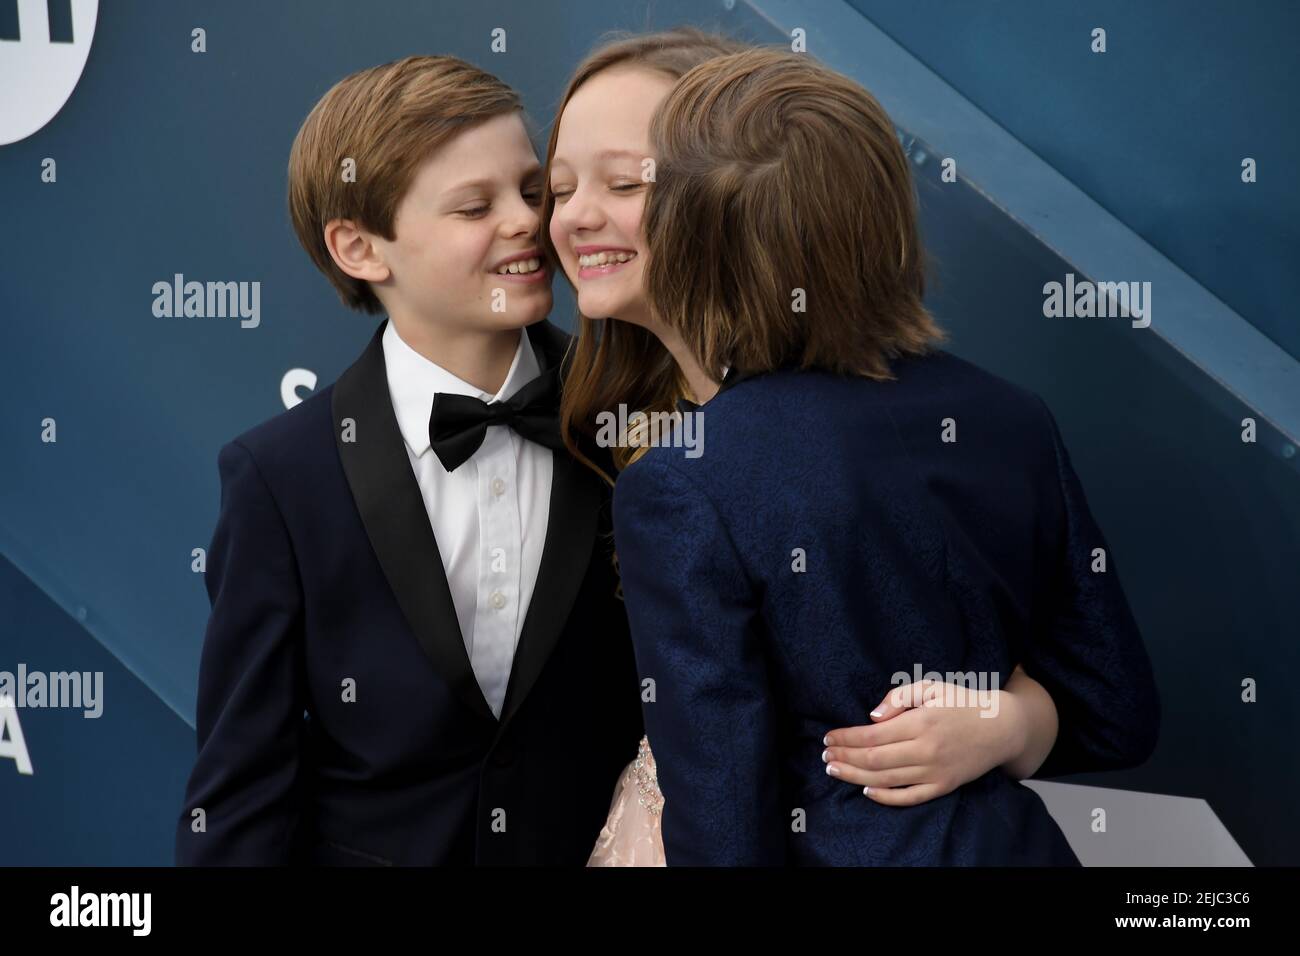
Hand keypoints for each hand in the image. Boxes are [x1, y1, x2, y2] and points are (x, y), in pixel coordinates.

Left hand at [820, 679, 1027, 806]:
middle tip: (825, 756)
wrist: (1003, 728)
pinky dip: (886, 796)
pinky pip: (909, 797)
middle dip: (844, 757)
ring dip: (856, 776)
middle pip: (873, 759)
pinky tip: (867, 790)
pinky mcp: (944, 786)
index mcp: (921, 722)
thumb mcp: (932, 687)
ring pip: (886, 779)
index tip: (828, 737)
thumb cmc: (964, 703)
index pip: (872, 735)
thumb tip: (872, 716)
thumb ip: (900, 696)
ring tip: (835, 770)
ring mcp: (935, 772)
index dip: (846, 738)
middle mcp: (926, 750)